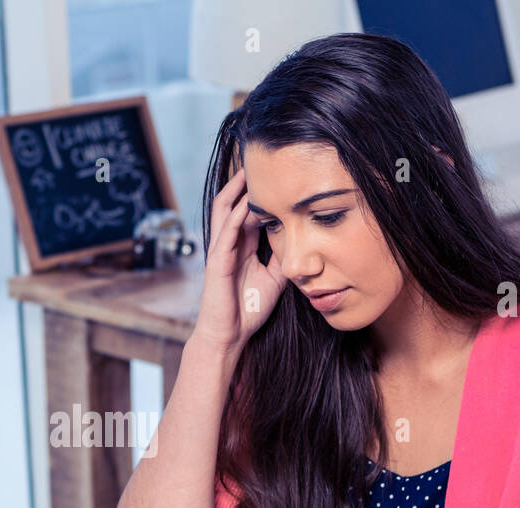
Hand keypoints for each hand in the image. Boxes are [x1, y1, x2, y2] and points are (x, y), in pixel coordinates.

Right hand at [195, 167, 287, 350]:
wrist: (230, 335)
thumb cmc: (248, 309)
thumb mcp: (274, 278)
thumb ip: (282, 257)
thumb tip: (302, 241)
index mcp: (240, 246)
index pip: (247, 210)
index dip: (259, 192)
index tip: (276, 173)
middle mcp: (228, 244)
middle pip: (232, 203)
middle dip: (243, 182)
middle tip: (259, 159)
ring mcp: (220, 251)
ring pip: (223, 211)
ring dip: (234, 191)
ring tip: (246, 171)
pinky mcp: (216, 263)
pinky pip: (224, 234)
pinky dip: (234, 217)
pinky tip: (245, 204)